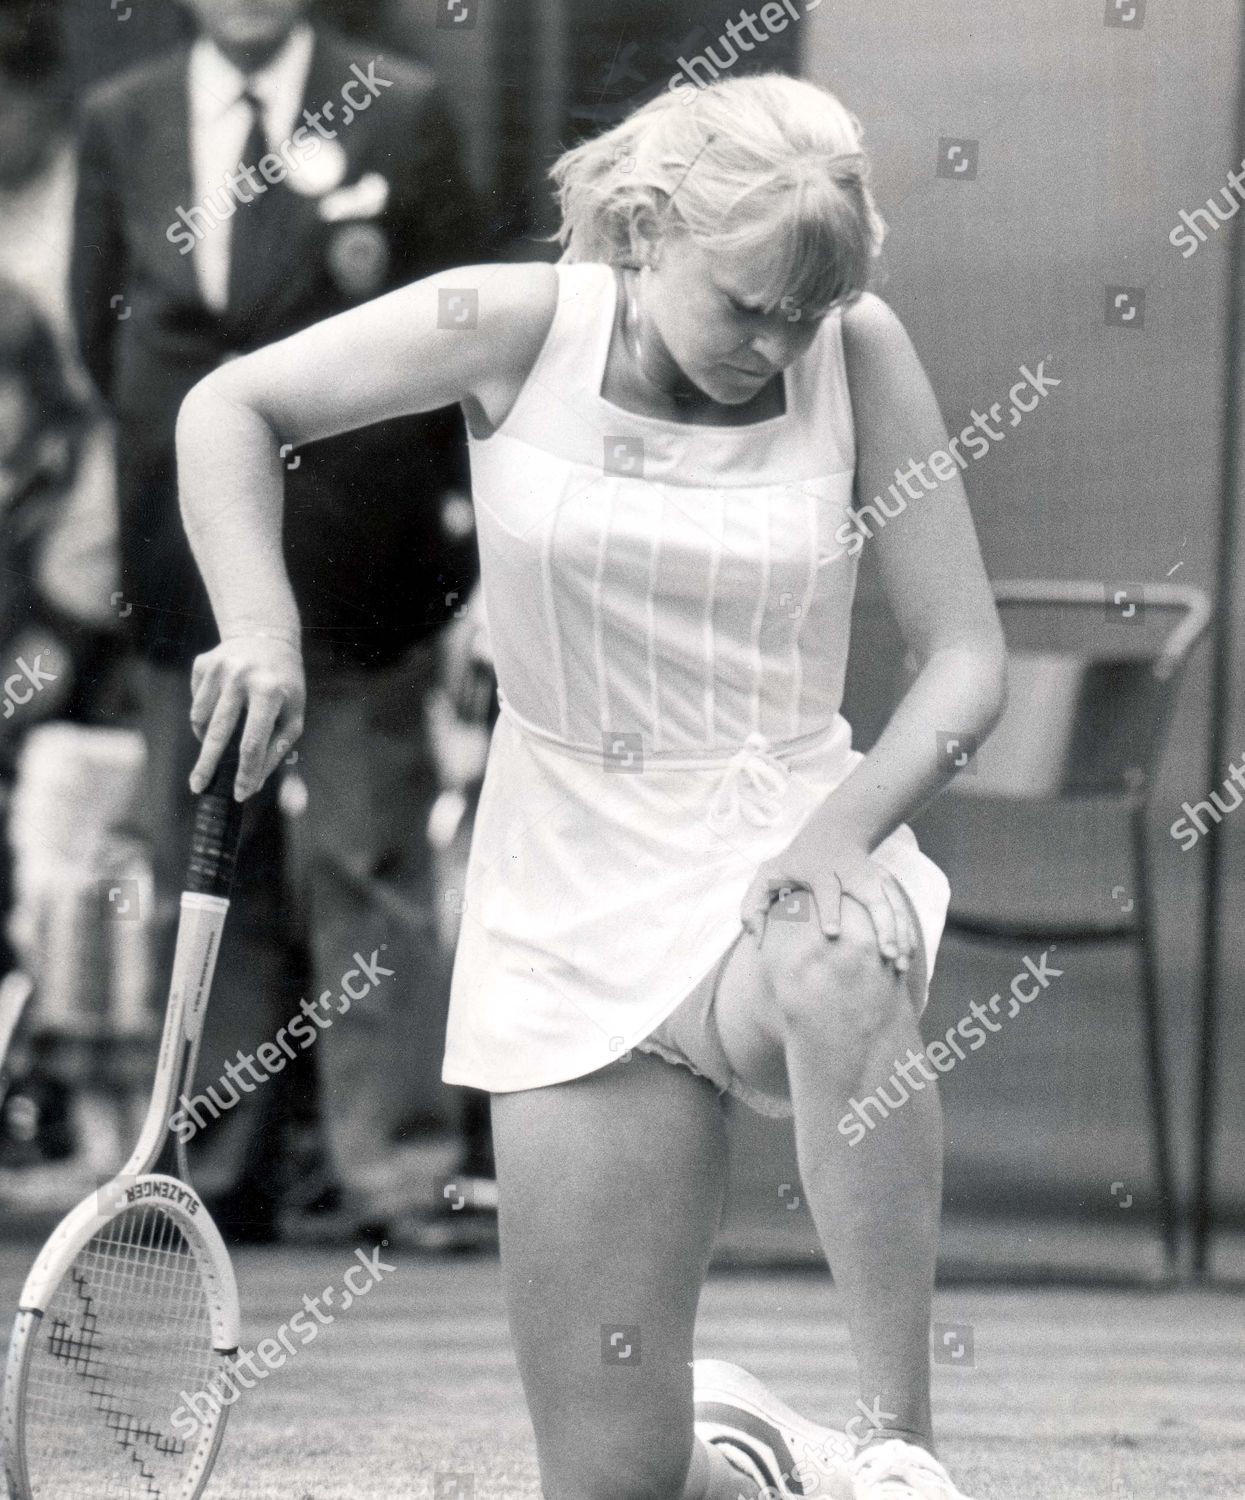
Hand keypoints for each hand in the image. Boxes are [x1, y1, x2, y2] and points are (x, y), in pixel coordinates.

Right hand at [188, 634, 304, 799]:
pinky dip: (205, 716)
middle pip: (219, 732)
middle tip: (197, 787)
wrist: (266, 638)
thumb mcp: (292, 715)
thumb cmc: (284, 687)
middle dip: (207, 765)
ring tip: (223, 736)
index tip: (240, 794)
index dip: (246, 772)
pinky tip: (223, 704)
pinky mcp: (202, 664)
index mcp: (270, 691)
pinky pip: (196, 704)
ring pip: (202, 719)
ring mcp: (218, 668)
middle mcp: (241, 677)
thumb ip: (276, 750)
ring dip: (209, 738)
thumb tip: (253, 784)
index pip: (253, 742)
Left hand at [740, 829, 915, 973]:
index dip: (830, 910)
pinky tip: (908, 955)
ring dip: (900, 933)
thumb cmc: (796, 862)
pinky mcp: (886, 883)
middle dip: (882, 925)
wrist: (836, 829)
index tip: (832, 932)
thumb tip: (753, 937)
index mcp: (821, 872)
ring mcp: (873, 878)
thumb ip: (755, 904)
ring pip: (892, 904)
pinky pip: (900, 907)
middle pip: (872, 898)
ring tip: (899, 963)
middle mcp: (851, 874)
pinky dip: (906, 930)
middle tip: (887, 954)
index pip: (827, 890)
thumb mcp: (769, 874)